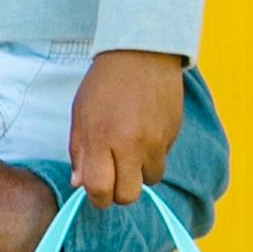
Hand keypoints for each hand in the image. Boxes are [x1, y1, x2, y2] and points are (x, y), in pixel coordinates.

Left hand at [67, 48, 186, 208]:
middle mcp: (132, 144)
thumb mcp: (81, 115)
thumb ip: (80, 152)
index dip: (97, 198)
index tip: (96, 192)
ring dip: (139, 173)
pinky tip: (145, 132)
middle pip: (129, 196)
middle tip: (114, 177)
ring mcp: (157, 140)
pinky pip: (164, 158)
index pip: (100, 190)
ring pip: (151, 180)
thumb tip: (79, 184)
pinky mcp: (173, 133)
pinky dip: (154, 155)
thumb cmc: (105, 84)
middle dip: (119, 193)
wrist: (142, 53)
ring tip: (131, 151)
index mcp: (103, 139)